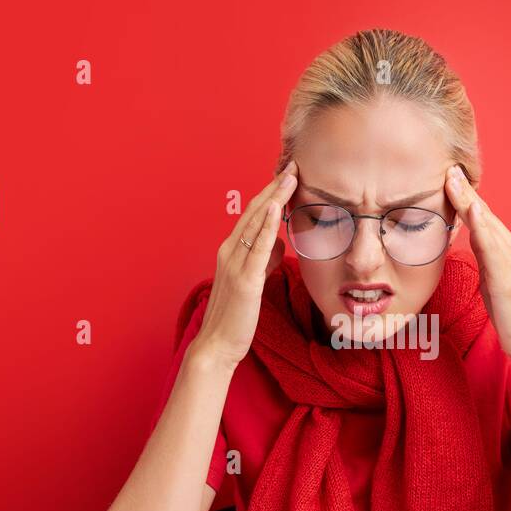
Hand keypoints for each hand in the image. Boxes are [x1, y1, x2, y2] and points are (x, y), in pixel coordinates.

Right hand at [191, 160, 298, 369]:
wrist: (218, 345)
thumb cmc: (236, 317)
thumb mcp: (254, 282)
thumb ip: (265, 260)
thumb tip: (279, 242)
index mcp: (232, 252)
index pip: (254, 216)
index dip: (271, 194)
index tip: (288, 176)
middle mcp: (230, 252)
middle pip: (254, 212)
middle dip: (274, 187)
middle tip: (293, 165)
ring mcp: (235, 264)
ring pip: (256, 223)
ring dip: (273, 198)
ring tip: (290, 177)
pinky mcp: (245, 280)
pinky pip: (257, 247)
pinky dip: (266, 225)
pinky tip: (276, 207)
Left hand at [444, 164, 510, 364]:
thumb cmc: (508, 312)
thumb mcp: (490, 279)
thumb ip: (483, 256)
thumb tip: (470, 237)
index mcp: (507, 249)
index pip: (483, 217)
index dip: (466, 196)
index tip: (450, 176)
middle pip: (484, 214)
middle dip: (465, 190)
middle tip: (448, 167)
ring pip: (486, 224)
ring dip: (469, 200)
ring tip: (453, 179)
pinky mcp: (508, 274)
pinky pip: (492, 245)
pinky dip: (483, 225)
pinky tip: (474, 209)